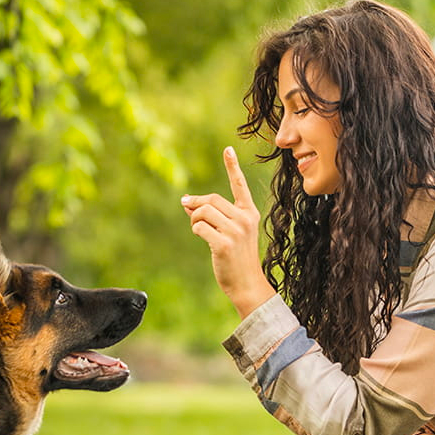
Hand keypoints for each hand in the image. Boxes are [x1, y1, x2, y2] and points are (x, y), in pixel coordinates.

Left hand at [182, 147, 275, 317]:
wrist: (247, 284)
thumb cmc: (237, 259)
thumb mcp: (229, 234)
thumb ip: (212, 217)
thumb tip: (187, 202)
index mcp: (249, 213)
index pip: (239, 186)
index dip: (232, 167)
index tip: (227, 149)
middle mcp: (245, 219)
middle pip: (211, 200)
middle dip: (195, 204)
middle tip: (186, 208)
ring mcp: (236, 231)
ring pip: (203, 212)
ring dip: (193, 219)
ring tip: (196, 229)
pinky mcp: (225, 244)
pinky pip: (199, 226)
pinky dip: (194, 230)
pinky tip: (200, 237)